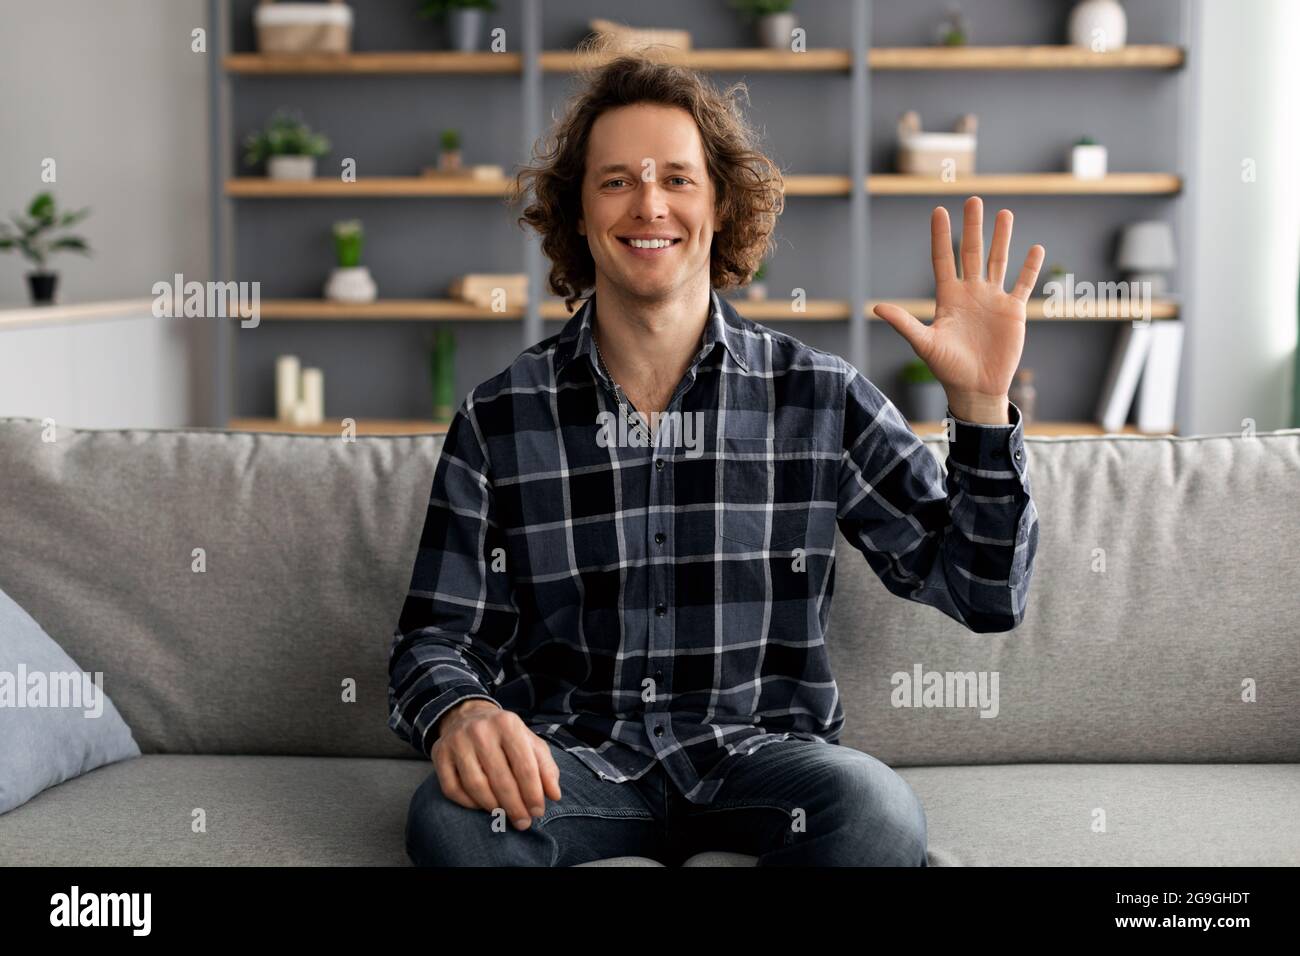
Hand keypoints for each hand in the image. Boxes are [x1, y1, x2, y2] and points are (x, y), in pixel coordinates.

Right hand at [432, 699, 562, 829]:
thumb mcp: (530, 743)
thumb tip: (554, 795)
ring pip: (476, 786)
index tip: (538, 811)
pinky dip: (468, 803)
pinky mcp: (439, 754)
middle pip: (500, 779)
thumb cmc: (505, 735)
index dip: (533, 794)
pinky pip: (452, 789)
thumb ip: (546, 767)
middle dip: (515, 807)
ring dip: (493, 807)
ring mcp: (457, 741)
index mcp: (508, 724)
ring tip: (504, 815)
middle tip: (523, 822)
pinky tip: (482, 805)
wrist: (467, 715)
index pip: (524, 766)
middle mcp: (480, 730)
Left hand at [873, 196, 1044, 419]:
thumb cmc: (948, 368)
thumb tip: (877, 307)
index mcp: (948, 298)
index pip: (943, 259)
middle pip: (971, 252)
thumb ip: (904, 323)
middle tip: (974, 199)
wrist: (976, 388)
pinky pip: (1023, 284)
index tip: (938, 211)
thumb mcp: (924, 344)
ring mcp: (993, 300)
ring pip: (998, 261)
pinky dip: (1029, 267)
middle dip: (973, 227)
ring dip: (1001, 238)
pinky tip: (1034, 247)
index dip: (941, 236)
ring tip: (1004, 214)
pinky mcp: (1013, 311)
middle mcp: (970, 293)